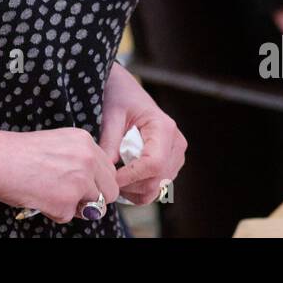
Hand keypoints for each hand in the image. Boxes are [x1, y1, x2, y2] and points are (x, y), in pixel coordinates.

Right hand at [0, 127, 119, 223]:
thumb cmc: (19, 151)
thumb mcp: (58, 144)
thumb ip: (79, 159)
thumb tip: (91, 185)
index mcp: (85, 142)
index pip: (109, 170)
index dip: (97, 183)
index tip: (85, 188)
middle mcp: (87, 160)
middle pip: (110, 191)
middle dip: (94, 199)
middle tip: (72, 198)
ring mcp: (79, 182)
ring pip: (93, 207)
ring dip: (74, 206)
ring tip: (50, 194)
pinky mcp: (66, 203)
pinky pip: (68, 217)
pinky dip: (53, 212)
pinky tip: (39, 198)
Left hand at [98, 63, 185, 205]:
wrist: (127, 92)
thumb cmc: (120, 98)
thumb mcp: (111, 115)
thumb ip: (109, 143)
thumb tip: (106, 172)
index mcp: (164, 128)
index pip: (154, 163)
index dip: (131, 176)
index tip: (110, 178)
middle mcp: (176, 144)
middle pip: (156, 180)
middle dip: (130, 186)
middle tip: (107, 179)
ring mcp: (176, 156)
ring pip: (157, 188)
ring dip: (133, 190)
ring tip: (114, 176)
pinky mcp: (171, 164)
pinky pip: (156, 187)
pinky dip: (138, 189)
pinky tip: (123, 177)